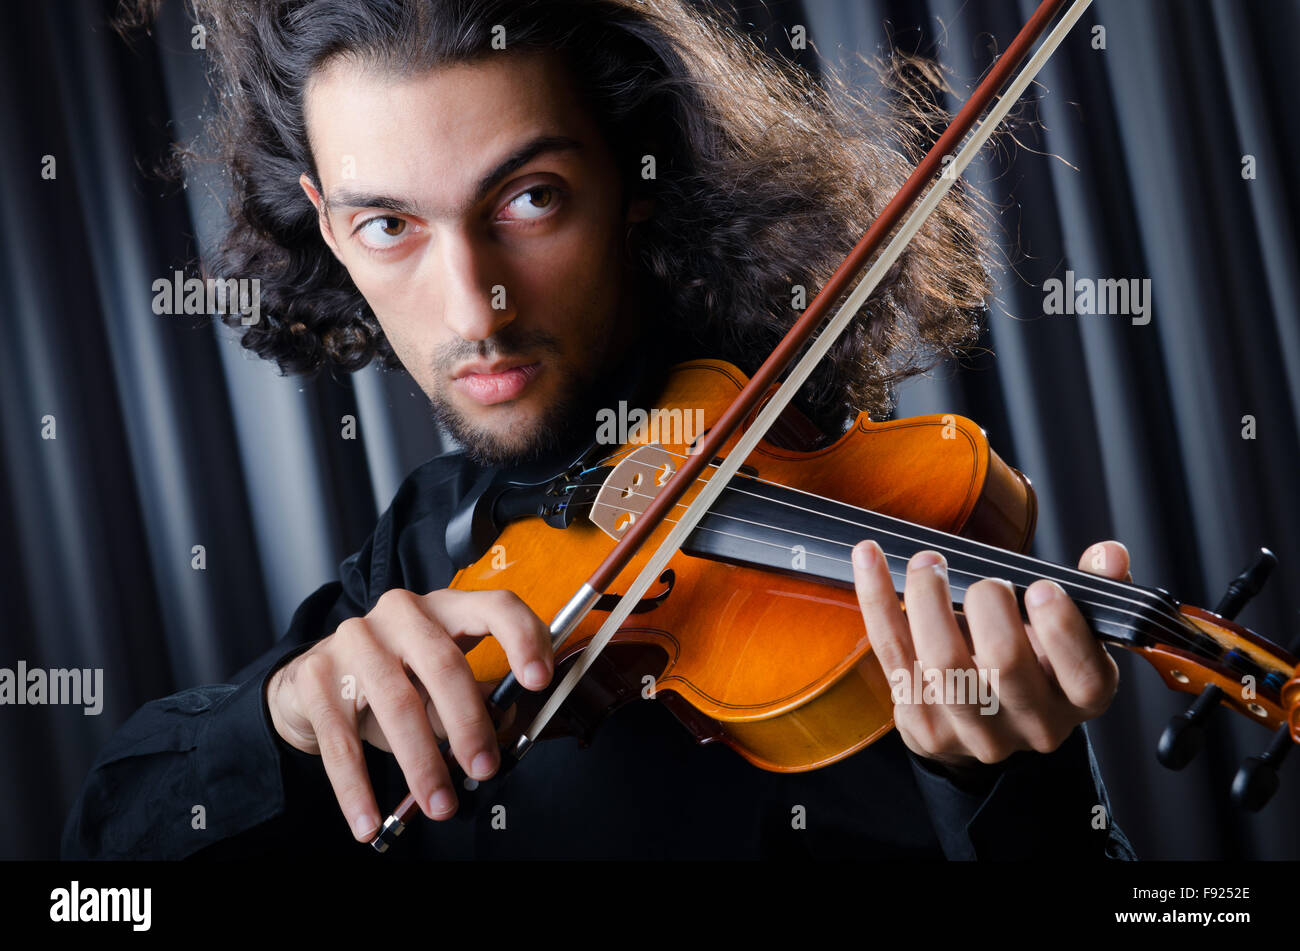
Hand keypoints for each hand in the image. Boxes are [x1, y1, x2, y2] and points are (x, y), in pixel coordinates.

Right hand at [265, 588, 552, 840]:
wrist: (313, 680)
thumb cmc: (394, 680)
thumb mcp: (440, 685)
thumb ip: (475, 699)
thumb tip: (503, 723)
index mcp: (445, 608)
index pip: (494, 606)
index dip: (523, 638)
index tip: (539, 680)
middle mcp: (401, 613)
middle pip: (444, 663)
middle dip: (469, 723)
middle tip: (484, 769)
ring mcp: (354, 640)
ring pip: (396, 703)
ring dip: (422, 763)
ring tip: (440, 805)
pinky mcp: (317, 676)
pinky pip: (341, 741)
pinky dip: (357, 788)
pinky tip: (369, 820)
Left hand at [851, 539, 1126, 771]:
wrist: (987, 725)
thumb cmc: (1034, 660)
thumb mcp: (1075, 632)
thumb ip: (1094, 591)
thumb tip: (1109, 554)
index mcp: (1079, 697)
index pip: (1084, 675)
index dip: (1063, 630)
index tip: (1042, 588)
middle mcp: (1030, 723)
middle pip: (1006, 666)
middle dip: (990, 607)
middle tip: (984, 580)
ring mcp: (971, 730)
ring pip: (942, 663)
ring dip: (928, 601)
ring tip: (926, 562)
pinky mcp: (919, 720)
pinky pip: (891, 653)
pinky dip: (878, 599)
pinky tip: (869, 557)